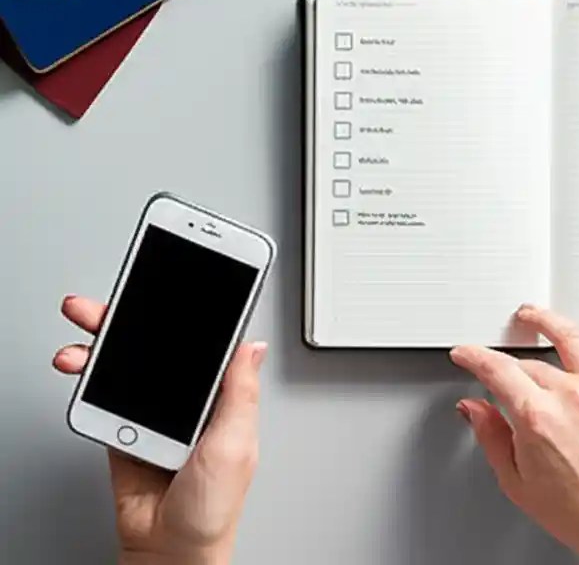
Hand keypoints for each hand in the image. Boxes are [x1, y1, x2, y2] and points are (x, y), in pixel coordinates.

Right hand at [53, 295, 266, 564]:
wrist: (169, 550)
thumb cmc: (213, 508)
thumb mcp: (236, 445)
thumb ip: (239, 393)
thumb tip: (251, 346)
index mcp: (222, 398)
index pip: (206, 345)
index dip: (191, 314)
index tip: (174, 285)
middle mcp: (189, 401)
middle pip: (159, 347)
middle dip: (131, 321)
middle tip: (107, 305)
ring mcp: (156, 414)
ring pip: (125, 366)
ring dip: (100, 348)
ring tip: (82, 343)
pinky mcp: (125, 429)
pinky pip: (104, 396)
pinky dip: (87, 379)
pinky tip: (81, 370)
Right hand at [450, 304, 578, 564]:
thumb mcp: (517, 482)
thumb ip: (492, 438)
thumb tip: (474, 410)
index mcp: (537, 416)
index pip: (497, 370)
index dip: (475, 357)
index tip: (467, 353)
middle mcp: (572, 396)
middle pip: (533, 362)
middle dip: (512, 362)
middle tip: (502, 364)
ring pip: (575, 338)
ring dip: (550, 320)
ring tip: (537, 315)